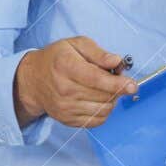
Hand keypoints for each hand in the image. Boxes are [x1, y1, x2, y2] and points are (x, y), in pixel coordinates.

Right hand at [14, 36, 137, 128]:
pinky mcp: (68, 120)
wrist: (33, 80)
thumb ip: (98, 52)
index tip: (132, 85)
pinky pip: (96, 121)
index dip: (117, 83)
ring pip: (102, 109)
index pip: (96, 79)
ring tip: (106, 89)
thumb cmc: (57, 59)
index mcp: (66, 66)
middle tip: (117, 79)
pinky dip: (104, 111)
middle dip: (117, 89)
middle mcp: (64, 89)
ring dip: (112, 100)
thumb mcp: (75, 44)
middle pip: (102, 96)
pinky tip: (99, 100)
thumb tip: (117, 62)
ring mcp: (65, 108)